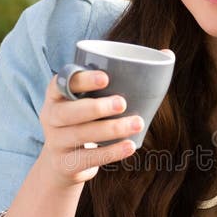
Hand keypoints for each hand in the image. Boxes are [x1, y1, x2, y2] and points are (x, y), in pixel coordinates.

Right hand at [38, 69, 142, 186]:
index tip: (106, 78)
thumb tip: (166, 52)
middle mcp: (50, 116)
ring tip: (137, 123)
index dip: (82, 80)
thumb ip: (120, 77)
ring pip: (81, 135)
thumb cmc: (88, 119)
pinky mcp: (65, 164)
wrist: (64, 162)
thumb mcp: (92, 98)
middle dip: (96, 107)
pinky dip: (111, 152)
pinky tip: (130, 146)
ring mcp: (56, 142)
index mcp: (56, 94)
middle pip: (69, 112)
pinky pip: (89, 158)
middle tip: (122, 103)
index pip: (63, 82)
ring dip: (111, 129)